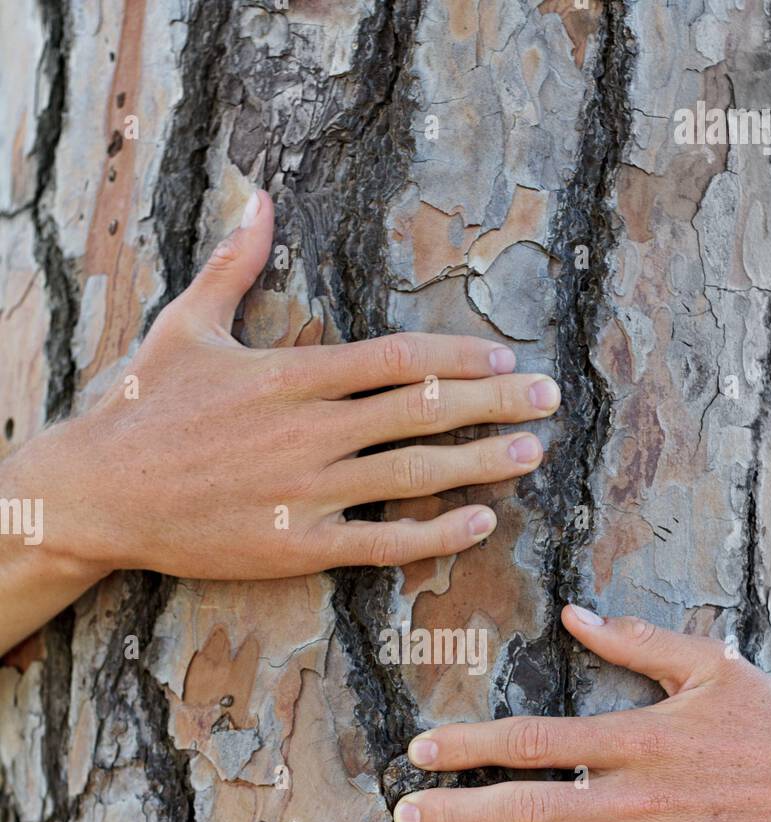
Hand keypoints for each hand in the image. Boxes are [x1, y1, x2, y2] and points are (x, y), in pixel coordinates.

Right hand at [22, 189, 559, 581]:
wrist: (99, 492)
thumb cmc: (141, 407)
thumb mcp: (186, 325)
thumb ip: (233, 265)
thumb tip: (257, 202)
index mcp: (292, 374)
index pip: (397, 360)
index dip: (458, 359)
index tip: (503, 358)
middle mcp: (312, 430)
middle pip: (423, 411)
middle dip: (495, 404)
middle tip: (548, 399)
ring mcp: (308, 491)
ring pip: (415, 472)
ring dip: (482, 462)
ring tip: (531, 453)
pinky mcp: (297, 547)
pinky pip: (383, 540)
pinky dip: (436, 532)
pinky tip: (480, 522)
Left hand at [393, 607, 770, 821]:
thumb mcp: (710, 664)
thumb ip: (636, 642)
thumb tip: (573, 613)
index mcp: (638, 737)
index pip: (535, 740)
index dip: (470, 746)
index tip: (421, 752)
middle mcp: (638, 797)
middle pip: (529, 807)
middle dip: (458, 813)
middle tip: (405, 820)